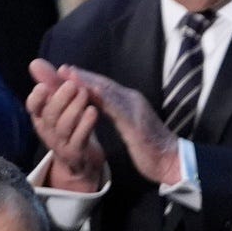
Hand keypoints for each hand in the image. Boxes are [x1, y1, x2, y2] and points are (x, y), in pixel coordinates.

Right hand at [26, 58, 105, 191]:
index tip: (43, 86)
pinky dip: (86, 123)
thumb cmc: (71, 128)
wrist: (83, 162)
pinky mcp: (78, 152)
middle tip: (72, 85)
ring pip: (64, 125)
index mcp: (41, 118)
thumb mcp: (60, 105)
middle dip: (60, 98)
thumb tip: (35, 62)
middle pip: (50, 114)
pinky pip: (80, 137)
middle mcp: (47, 131)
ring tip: (85, 93)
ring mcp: (62, 144)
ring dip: (74, 108)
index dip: (36, 97)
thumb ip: (51, 84)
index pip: (32, 107)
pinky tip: (93, 110)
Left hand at [64, 66, 183, 186]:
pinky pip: (118, 109)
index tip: (64, 73)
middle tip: (59, 68)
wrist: (172, 162)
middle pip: (103, 84)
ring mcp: (136, 110)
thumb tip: (101, 105)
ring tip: (68, 74)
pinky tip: (90, 92)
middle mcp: (132, 101)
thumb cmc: (151, 149)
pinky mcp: (137, 123)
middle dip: (80, 76)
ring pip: (108, 92)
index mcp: (130, 103)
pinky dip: (103, 98)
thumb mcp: (130, 128)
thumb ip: (117, 114)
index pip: (103, 87)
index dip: (84, 79)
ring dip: (87, 82)